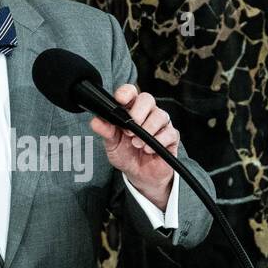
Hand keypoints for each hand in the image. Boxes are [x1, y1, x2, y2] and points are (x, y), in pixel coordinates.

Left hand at [90, 84, 178, 208]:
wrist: (139, 175)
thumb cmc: (126, 154)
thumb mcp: (112, 144)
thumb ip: (105, 131)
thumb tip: (95, 121)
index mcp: (131, 110)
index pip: (131, 92)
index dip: (126, 93)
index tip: (120, 100)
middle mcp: (147, 113)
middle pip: (147, 99)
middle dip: (138, 112)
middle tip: (129, 130)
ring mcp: (161, 124)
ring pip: (160, 115)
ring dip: (147, 130)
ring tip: (137, 144)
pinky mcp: (171, 136)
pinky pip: (169, 133)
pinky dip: (158, 142)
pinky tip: (148, 150)